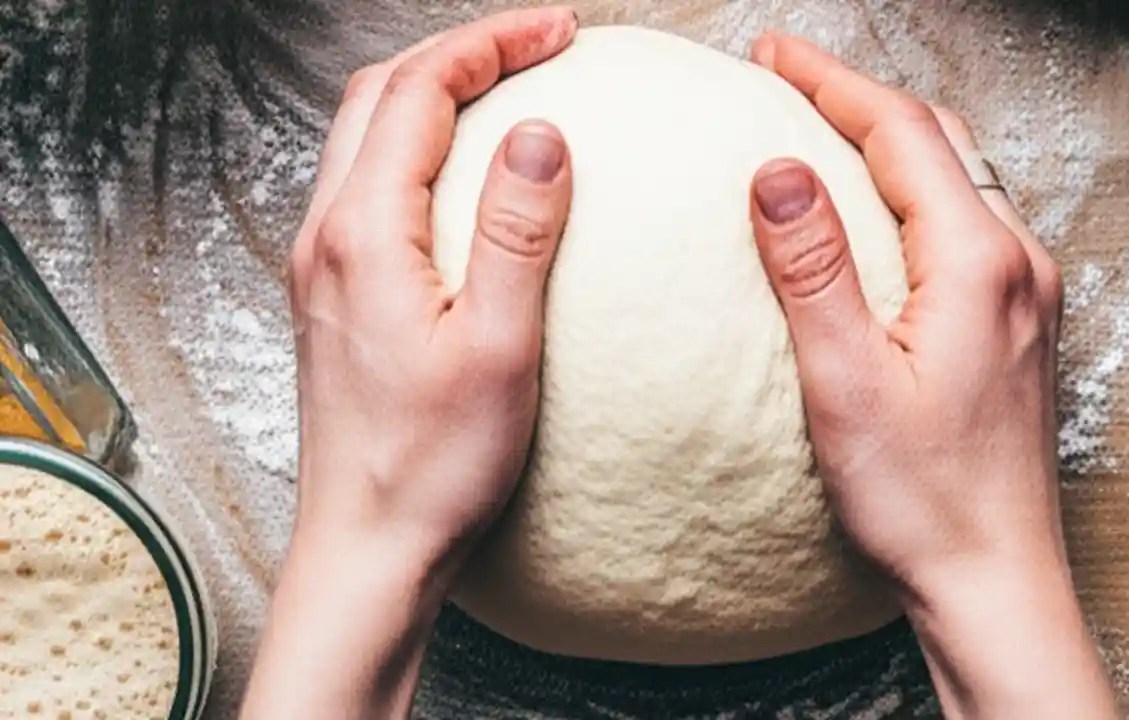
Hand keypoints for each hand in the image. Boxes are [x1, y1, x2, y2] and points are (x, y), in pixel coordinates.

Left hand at [241, 8, 576, 718]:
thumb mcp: (499, 348)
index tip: (560, 31)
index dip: (491, 43)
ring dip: (431, 94)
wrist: (369, 546)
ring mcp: (323, 266)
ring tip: (504, 90)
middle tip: (536, 43)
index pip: (420, 92)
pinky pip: (367, 187)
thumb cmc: (432, 466)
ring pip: (366, 137)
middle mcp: (328, 236)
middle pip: (380, 95)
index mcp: (365, 234)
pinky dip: (417, 148)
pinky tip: (465, 176)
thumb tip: (540, 135)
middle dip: (459, 51)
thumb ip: (518, 232)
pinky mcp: (334, 297)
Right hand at [748, 33, 1115, 718]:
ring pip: (959, 176)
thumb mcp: (846, 383)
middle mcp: (1018, 263)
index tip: (772, 56)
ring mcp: (1027, 292)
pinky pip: (969, 222)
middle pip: (939, 140)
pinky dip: (915, 189)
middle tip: (789, 80)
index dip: (831, 84)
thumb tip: (777, 170)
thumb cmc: (921, 499)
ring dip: (891, 140)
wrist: (993, 577)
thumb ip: (813, 269)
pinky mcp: (1019, 322)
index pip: (901, 133)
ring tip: (823, 129)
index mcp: (978, 263)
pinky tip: (875, 212)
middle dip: (860, 98)